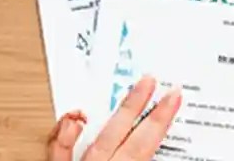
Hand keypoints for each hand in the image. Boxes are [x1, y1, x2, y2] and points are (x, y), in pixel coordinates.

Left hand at [46, 76, 181, 160]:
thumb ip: (147, 160)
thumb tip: (162, 152)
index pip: (144, 145)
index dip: (160, 119)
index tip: (173, 96)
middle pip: (120, 133)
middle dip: (137, 105)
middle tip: (150, 80)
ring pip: (96, 138)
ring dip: (109, 115)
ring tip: (123, 92)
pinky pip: (59, 153)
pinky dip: (66, 135)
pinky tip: (74, 116)